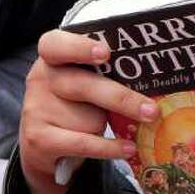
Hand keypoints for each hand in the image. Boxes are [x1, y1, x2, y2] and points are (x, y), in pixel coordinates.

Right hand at [20, 30, 158, 193]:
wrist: (46, 145)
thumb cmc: (78, 103)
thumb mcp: (89, 82)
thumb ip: (109, 75)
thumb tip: (158, 81)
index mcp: (53, 57)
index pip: (56, 44)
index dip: (80, 47)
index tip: (105, 53)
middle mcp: (41, 79)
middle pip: (84, 86)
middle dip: (122, 99)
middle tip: (152, 110)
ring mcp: (36, 109)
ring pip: (86, 118)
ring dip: (106, 125)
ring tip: (113, 127)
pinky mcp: (38, 138)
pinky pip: (82, 143)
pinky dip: (108, 148)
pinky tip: (128, 148)